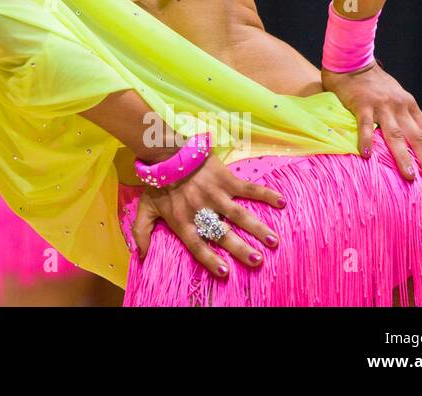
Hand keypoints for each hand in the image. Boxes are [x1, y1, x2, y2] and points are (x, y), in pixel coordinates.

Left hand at [131, 155, 285, 278]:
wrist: (165, 150)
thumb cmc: (157, 181)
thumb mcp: (145, 207)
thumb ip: (141, 231)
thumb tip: (139, 255)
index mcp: (182, 220)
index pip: (197, 245)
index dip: (210, 259)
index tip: (225, 272)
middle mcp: (201, 210)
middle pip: (222, 234)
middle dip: (240, 248)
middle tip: (258, 260)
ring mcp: (215, 194)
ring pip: (239, 214)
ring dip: (257, 227)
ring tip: (273, 241)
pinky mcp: (225, 179)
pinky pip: (248, 188)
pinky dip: (265, 194)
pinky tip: (281, 202)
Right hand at [321, 60, 421, 185]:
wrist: (353, 63)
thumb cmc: (373, 83)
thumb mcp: (396, 96)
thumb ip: (404, 114)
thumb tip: (413, 138)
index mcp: (410, 106)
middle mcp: (400, 107)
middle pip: (417, 138)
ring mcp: (381, 106)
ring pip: (395, 135)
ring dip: (403, 156)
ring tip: (409, 175)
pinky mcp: (362, 105)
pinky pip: (365, 126)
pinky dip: (367, 140)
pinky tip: (366, 155)